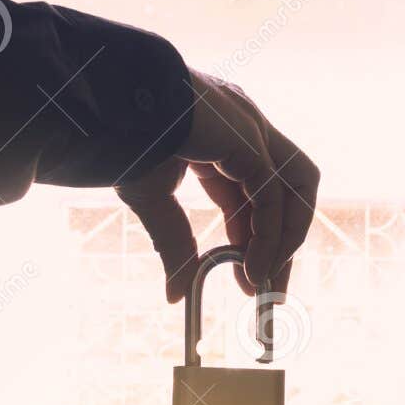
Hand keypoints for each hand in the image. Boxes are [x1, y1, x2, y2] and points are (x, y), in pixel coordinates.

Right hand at [116, 69, 319, 301]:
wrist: (109, 109)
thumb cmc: (121, 141)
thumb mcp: (151, 201)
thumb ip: (173, 244)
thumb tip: (174, 296)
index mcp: (223, 134)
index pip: (256, 192)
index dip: (255, 238)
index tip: (247, 280)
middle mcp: (245, 127)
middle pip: (286, 190)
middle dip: (281, 243)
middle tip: (267, 291)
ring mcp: (251, 128)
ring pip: (295, 188)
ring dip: (286, 239)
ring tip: (266, 283)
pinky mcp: (248, 140)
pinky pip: (273, 197)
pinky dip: (270, 237)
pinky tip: (253, 271)